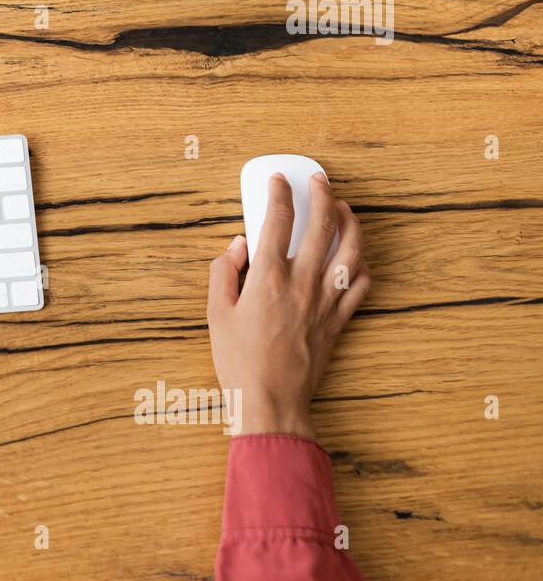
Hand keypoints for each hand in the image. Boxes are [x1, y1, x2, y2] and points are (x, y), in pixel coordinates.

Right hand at [207, 172, 369, 439]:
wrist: (271, 400)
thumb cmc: (239, 360)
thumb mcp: (217, 313)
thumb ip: (224, 272)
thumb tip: (238, 245)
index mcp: (267, 278)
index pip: (277, 221)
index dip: (278, 194)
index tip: (278, 181)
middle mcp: (302, 283)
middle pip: (321, 226)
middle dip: (322, 194)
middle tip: (319, 180)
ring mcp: (325, 301)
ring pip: (351, 251)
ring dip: (351, 223)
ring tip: (345, 208)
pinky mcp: (338, 320)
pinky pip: (362, 286)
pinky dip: (363, 266)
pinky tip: (356, 257)